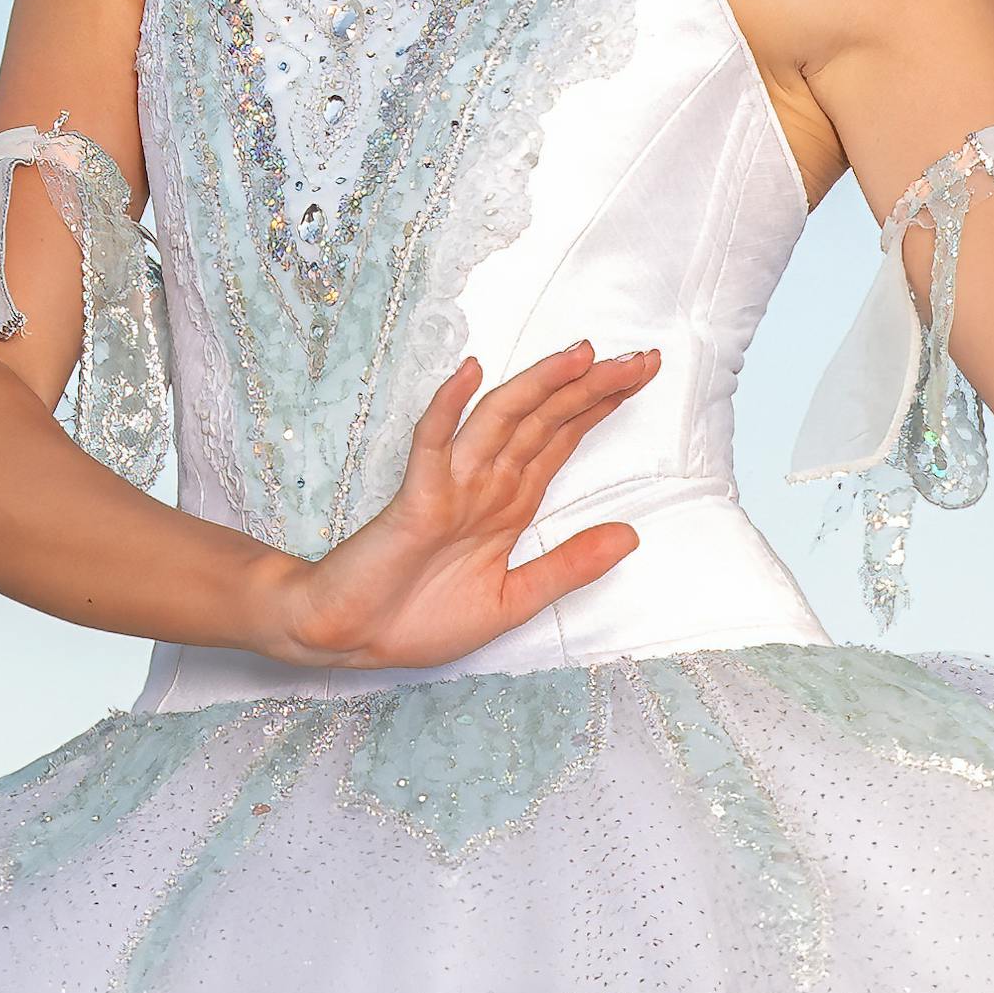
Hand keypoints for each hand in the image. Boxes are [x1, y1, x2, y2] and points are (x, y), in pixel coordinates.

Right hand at [243, 342, 662, 666]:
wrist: (350, 638)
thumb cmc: (419, 618)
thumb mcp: (514, 600)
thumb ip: (569, 566)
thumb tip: (632, 535)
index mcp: (510, 504)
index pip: (562, 439)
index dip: (601, 406)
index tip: (643, 375)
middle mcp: (485, 484)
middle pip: (544, 420)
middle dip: (592, 387)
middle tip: (641, 357)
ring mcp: (450, 486)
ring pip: (501, 421)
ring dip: (539, 385)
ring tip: (583, 354)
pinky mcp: (414, 499)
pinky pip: (433, 446)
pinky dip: (450, 408)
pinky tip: (471, 375)